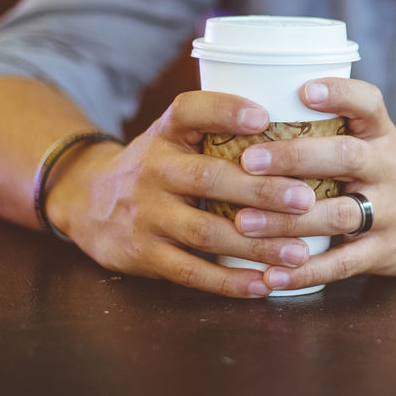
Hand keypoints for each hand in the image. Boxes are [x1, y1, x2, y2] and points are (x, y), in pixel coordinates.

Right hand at [46, 91, 322, 297]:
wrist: (87, 202)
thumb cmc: (159, 166)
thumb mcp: (176, 135)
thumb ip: (220, 127)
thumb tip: (301, 121)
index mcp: (166, 132)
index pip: (190, 110)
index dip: (225, 110)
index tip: (264, 116)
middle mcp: (153, 169)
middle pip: (208, 178)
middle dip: (261, 190)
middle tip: (307, 199)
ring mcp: (146, 214)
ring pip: (206, 231)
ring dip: (256, 245)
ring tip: (299, 252)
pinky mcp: (144, 254)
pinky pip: (191, 271)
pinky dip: (230, 281)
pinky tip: (265, 285)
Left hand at [232, 78, 395, 291]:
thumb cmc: (389, 172)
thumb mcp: (376, 140)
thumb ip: (331, 127)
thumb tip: (248, 112)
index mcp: (381, 135)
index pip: (368, 103)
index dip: (339, 93)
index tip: (304, 90)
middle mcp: (388, 167)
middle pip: (346, 156)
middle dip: (294, 158)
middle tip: (248, 162)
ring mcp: (389, 211)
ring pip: (339, 214)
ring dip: (288, 220)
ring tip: (243, 222)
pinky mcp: (384, 250)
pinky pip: (343, 264)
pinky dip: (305, 272)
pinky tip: (270, 276)